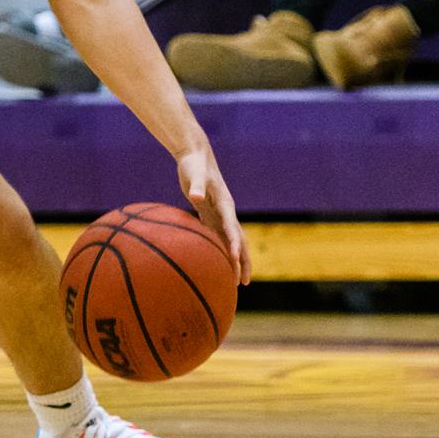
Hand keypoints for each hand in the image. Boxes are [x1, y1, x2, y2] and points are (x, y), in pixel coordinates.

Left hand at [176, 147, 250, 284]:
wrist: (195, 155)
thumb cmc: (194, 164)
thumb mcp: (195, 174)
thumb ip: (197, 186)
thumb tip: (196, 197)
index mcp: (225, 203)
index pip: (232, 227)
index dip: (235, 244)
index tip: (236, 261)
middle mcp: (225, 211)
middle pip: (238, 240)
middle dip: (243, 261)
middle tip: (244, 282)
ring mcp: (219, 214)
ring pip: (230, 241)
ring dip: (234, 260)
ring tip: (234, 281)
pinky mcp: (209, 214)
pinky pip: (217, 237)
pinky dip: (219, 251)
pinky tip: (216, 265)